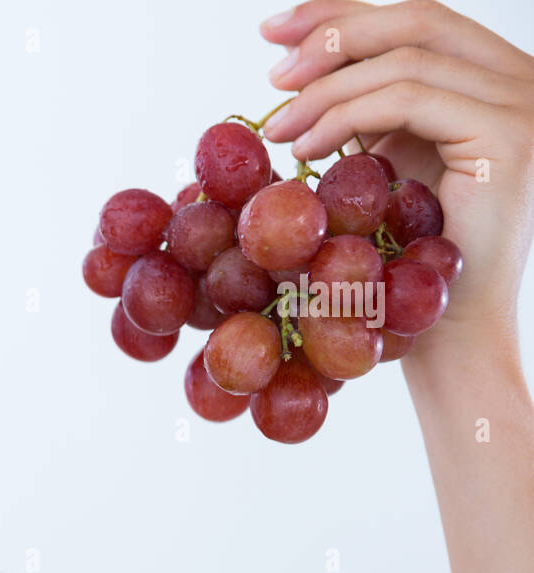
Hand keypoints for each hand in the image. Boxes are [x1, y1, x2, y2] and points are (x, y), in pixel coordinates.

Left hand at [258, 0, 533, 357]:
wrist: (443, 332)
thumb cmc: (400, 260)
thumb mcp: (376, 164)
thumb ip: (358, 110)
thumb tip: (291, 66)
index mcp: (490, 80)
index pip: (415, 21)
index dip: (340, 12)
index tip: (272, 29)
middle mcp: (520, 81)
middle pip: (418, 22)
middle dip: (331, 34)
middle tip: (272, 75)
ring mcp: (523, 106)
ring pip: (407, 60)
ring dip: (327, 90)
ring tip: (279, 129)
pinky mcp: (510, 137)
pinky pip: (412, 99)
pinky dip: (348, 114)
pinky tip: (308, 148)